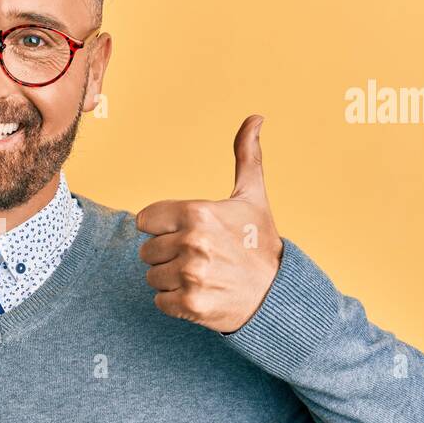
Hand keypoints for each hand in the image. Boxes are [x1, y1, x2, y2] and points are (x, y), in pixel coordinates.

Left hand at [136, 114, 283, 333]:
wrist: (279, 294)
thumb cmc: (260, 243)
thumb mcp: (253, 197)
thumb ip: (246, 157)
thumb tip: (255, 117)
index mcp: (198, 212)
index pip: (144, 220)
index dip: (162, 228)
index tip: (186, 233)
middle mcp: (192, 242)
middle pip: (146, 250)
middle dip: (167, 255)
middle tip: (199, 258)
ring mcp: (190, 275)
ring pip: (151, 276)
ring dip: (171, 279)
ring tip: (201, 276)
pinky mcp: (190, 304)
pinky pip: (159, 302)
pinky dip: (175, 302)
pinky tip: (200, 294)